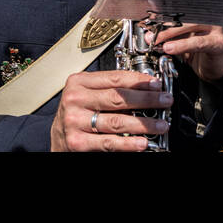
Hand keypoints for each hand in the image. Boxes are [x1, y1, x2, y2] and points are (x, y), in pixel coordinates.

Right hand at [50, 70, 171, 151]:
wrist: (57, 138)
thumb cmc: (78, 113)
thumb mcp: (88, 94)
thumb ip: (109, 88)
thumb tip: (145, 86)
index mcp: (78, 82)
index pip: (114, 78)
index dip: (138, 81)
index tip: (156, 83)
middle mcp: (75, 99)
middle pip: (117, 98)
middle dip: (146, 99)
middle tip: (165, 101)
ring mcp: (75, 121)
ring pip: (116, 121)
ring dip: (143, 124)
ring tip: (160, 124)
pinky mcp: (77, 142)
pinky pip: (108, 142)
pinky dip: (128, 144)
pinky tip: (143, 143)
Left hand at [136, 0, 222, 82]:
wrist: (210, 60)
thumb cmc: (191, 37)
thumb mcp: (174, 24)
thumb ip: (161, 15)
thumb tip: (140, 11)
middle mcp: (206, 5)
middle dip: (163, 4)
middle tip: (146, 9)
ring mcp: (214, 23)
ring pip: (189, 23)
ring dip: (167, 31)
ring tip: (152, 38)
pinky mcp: (217, 42)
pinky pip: (198, 42)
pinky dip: (181, 45)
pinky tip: (168, 47)